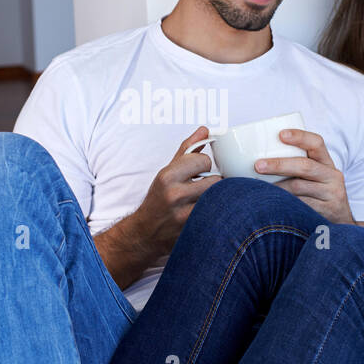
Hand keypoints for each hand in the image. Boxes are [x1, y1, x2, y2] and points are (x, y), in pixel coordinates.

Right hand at [129, 125, 222, 255]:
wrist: (145, 233)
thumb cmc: (159, 198)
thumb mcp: (168, 171)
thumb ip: (187, 149)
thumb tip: (205, 130)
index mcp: (167, 176)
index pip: (204, 161)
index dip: (205, 166)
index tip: (200, 171)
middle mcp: (174, 195)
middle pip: (216, 181)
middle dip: (214, 183)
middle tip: (205, 187)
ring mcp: (183, 215)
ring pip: (219, 199)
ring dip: (218, 198)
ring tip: (208, 199)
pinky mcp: (193, 231)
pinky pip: (217, 216)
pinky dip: (216, 213)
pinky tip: (208, 213)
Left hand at [254, 128, 354, 224]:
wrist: (341, 220)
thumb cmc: (316, 193)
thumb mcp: (313, 175)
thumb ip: (292, 164)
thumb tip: (249, 157)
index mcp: (326, 162)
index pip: (316, 143)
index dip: (300, 136)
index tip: (280, 134)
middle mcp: (332, 176)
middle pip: (305, 166)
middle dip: (279, 164)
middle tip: (258, 165)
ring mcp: (331, 194)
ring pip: (299, 188)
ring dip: (276, 187)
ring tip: (257, 188)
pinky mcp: (327, 212)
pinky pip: (300, 207)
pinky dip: (283, 204)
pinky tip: (270, 204)